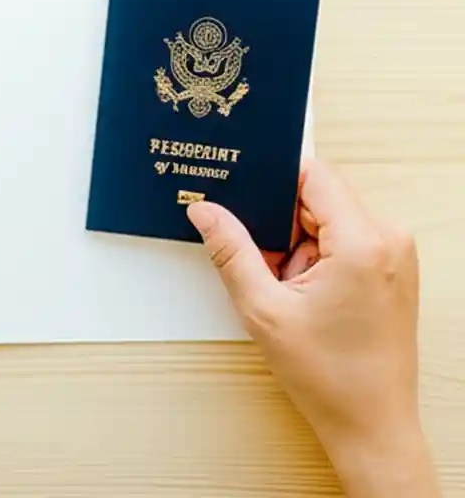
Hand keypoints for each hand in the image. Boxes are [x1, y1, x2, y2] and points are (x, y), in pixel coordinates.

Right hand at [187, 159, 436, 497]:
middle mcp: (388, 239)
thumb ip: (231, 250)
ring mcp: (394, 254)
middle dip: (280, 218)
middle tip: (253, 251)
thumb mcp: (263, 309)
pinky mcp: (391, 269)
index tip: (238, 180)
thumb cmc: (328, 375)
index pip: (314, 175)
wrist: (372, 424)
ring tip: (281, 283)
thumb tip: (205, 209)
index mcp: (362, 242)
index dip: (272, 175)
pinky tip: (298, 289)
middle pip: (320, 195)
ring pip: (329, 218)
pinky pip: (344, 239)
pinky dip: (315, 255)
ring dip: (297, 241)